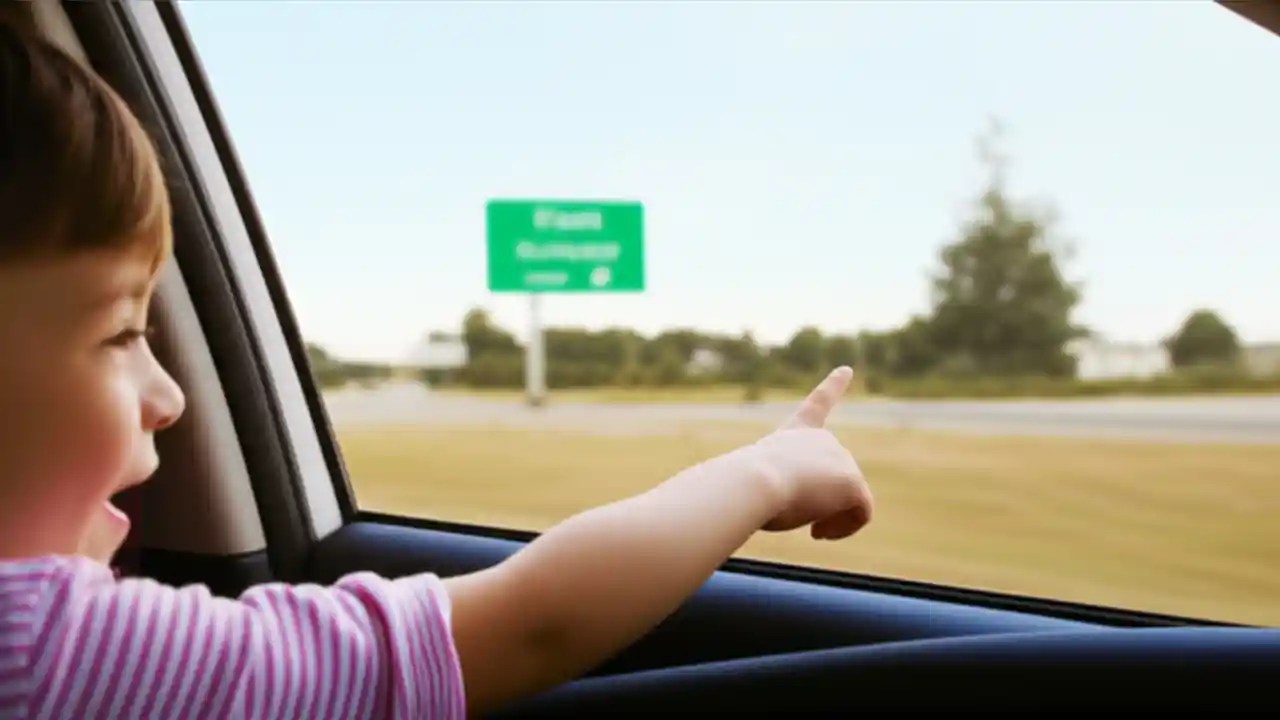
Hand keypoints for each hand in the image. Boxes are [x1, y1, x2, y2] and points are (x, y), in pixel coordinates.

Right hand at [752, 366, 872, 539]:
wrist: (752, 483)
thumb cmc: (740, 487)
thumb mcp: (752, 483)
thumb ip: (769, 486)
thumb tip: (768, 503)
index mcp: (793, 434)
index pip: (817, 406)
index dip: (832, 387)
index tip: (846, 370)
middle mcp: (821, 440)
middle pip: (832, 480)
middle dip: (820, 503)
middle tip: (794, 515)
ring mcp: (841, 458)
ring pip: (846, 501)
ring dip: (828, 517)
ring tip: (803, 524)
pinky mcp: (853, 482)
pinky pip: (860, 514)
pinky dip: (845, 528)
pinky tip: (818, 533)